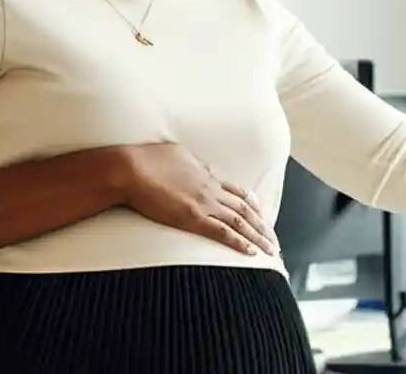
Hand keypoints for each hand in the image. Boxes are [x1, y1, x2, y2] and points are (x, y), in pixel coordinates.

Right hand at [120, 143, 277, 255]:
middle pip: (244, 208)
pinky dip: (239, 243)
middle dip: (262, 225)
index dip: (251, 202)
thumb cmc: (146, 158)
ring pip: (240, 222)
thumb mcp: (175, 154)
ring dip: (258, 237)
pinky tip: (251, 252)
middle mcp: (211, 188)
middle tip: (273, 238)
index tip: (260, 211)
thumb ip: (189, 163)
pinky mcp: (194, 218)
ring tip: (270, 249)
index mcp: (206, 173)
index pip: (236, 190)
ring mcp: (204, 203)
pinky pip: (223, 233)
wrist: (131, 169)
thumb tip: (194, 165)